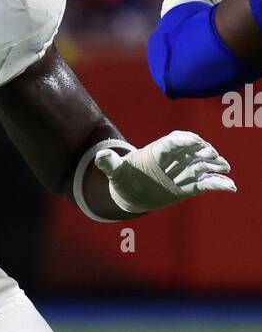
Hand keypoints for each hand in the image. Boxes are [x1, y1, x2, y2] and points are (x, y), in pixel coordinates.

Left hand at [94, 131, 235, 214]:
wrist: (131, 191)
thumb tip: (100, 157)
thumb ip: (110, 163)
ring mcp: (182, 171)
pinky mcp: (188, 186)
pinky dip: (218, 184)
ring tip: (224, 167)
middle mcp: (174, 158)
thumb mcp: (116, 171)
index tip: (194, 141)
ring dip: (214, 164)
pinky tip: (230, 187)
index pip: (173, 141)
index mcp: (158, 150)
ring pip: (201, 165)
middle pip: (191, 150)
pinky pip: (205, 183)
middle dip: (203, 150)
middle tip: (212, 154)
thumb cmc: (125, 177)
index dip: (184, 140)